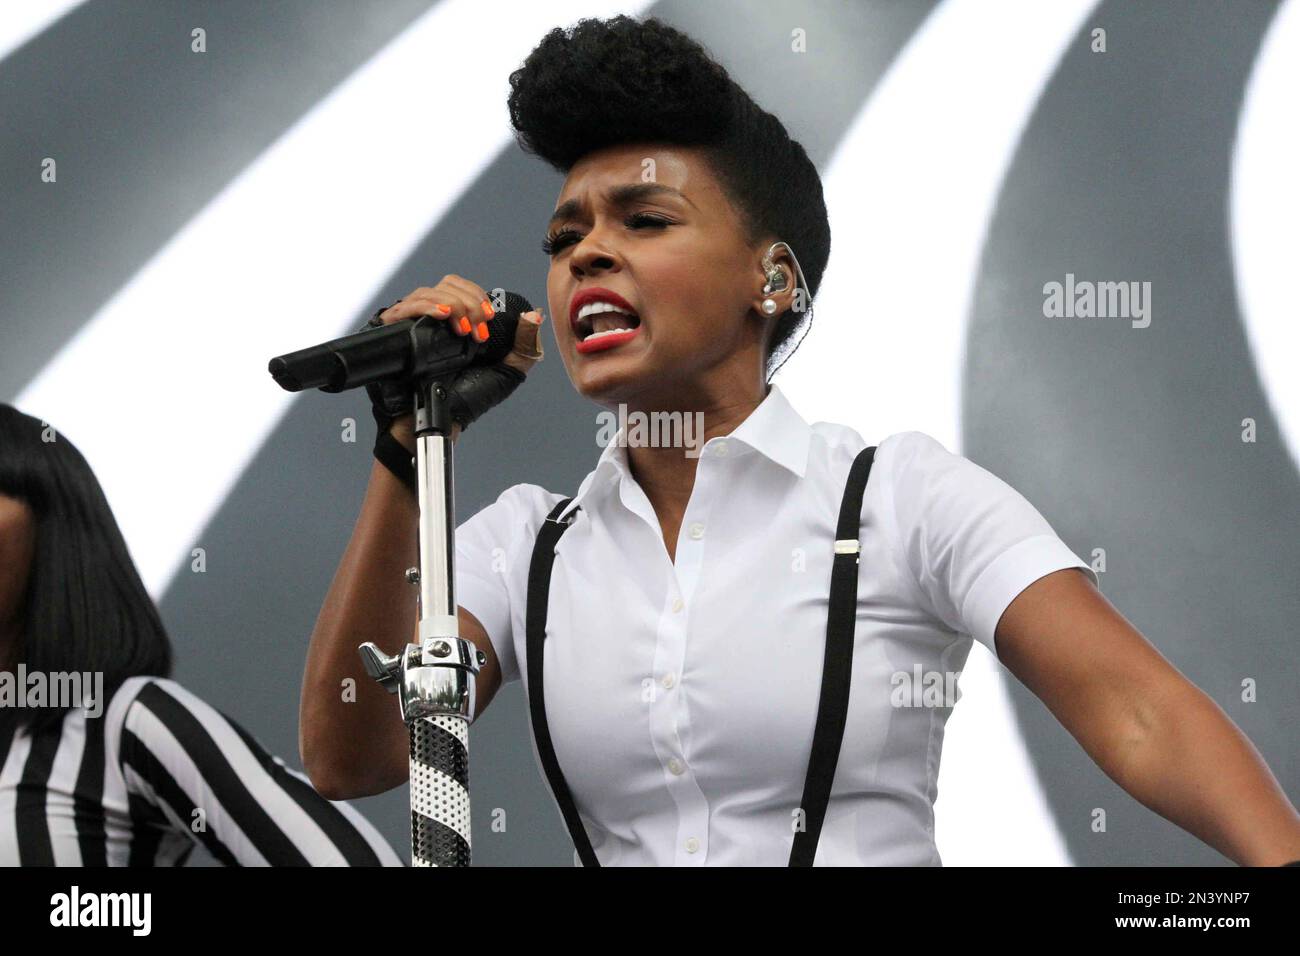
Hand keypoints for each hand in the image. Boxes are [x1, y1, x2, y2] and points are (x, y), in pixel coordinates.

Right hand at [370, 276, 544, 448]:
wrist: (442, 419)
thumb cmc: (470, 399)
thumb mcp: (507, 371)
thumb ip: (525, 344)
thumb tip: (535, 314)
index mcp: (457, 320)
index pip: (462, 286)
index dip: (477, 296)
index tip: (488, 318)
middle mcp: (434, 318)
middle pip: (446, 284)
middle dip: (468, 301)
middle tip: (479, 328)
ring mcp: (413, 323)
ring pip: (427, 292)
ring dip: (452, 304)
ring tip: (463, 330)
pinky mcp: (395, 331)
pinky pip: (406, 306)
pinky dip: (427, 306)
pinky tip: (443, 315)